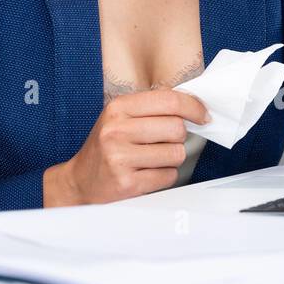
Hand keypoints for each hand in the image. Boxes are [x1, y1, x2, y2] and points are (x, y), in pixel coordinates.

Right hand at [44, 90, 211, 204]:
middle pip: (177, 128)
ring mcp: (120, 157)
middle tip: (165, 141)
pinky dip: (164, 176)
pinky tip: (146, 173)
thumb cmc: (106, 147)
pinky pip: (168, 176)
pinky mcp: (127, 183)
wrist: (80, 181)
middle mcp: (116, 130)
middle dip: (178, 137)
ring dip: (171, 158)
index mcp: (117, 108)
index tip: (203, 115)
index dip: (193, 107)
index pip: (169, 100)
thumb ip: (150, 108)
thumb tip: (194, 104)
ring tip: (151, 159)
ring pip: (176, 153)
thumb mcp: (120, 118)